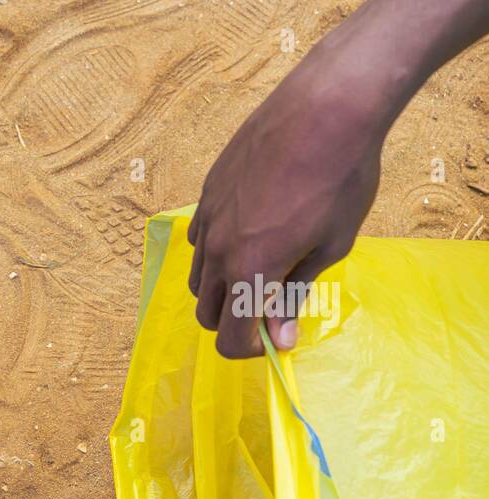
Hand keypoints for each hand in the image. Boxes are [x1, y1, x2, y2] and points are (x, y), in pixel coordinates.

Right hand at [187, 60, 382, 356]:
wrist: (325, 107)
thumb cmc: (341, 178)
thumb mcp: (331, 245)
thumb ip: (296, 292)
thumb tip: (280, 337)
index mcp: (250, 272)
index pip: (229, 337)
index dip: (251, 349)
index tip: (275, 338)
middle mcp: (217, 251)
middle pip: (205, 312)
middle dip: (233, 321)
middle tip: (270, 306)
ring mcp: (207, 220)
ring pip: (198, 277)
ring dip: (223, 288)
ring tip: (262, 266)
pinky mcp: (208, 193)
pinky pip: (200, 239)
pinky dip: (217, 251)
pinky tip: (250, 230)